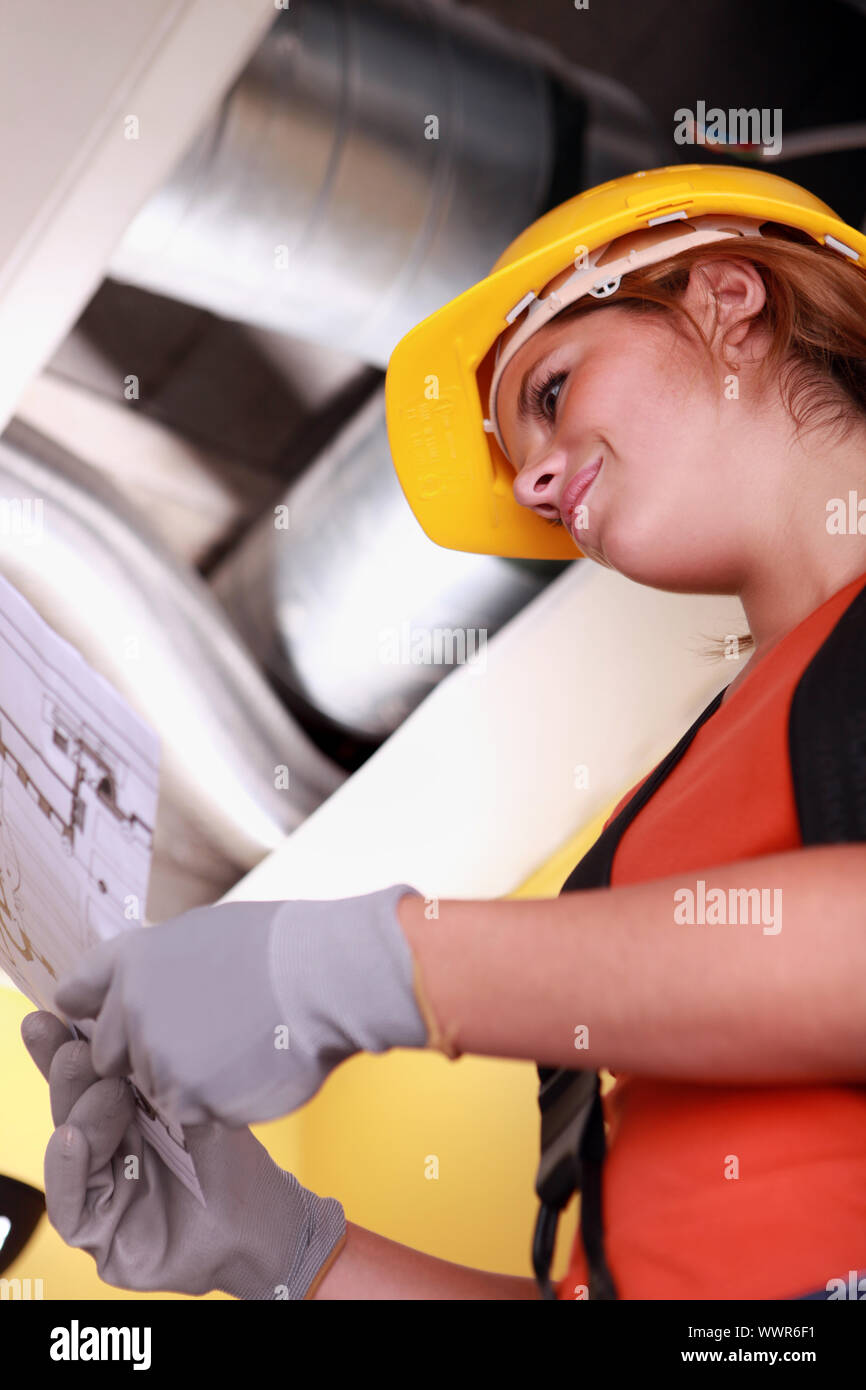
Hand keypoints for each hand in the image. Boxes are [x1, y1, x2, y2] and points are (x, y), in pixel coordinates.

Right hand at [20, 1011, 345, 1298]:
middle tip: (78, 1047)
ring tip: (100, 1087)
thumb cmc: (228, 1154)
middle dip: (69, 1072)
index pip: (84, 1070)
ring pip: (70, 1144)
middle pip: (70, 1102)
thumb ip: (161, 1064)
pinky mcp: (94, 1230)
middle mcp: (102, 1143)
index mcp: (121, 1106)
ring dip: (79, 1112)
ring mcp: (95, 1186)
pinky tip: (73, 1137)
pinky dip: (67, 1167)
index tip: (54, 1010)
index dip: (63, 1041)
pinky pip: (68, 1202)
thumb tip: (133, 1008)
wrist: (259, 1218)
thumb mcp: (197, 1095)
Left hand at [53, 883, 428, 1127]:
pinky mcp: (190, 1101)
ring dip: (189, 1080)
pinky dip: (219, 1102)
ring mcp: (159, 1059)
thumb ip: (148, 964)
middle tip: (203, 1036)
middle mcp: (132, 1012)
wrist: (326, 976)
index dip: (100, 1009)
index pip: (78, 997)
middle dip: (145, 1054)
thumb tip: (121, 986)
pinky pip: (194, 1114)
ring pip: (156, 1089)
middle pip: (112, 1057)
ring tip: (238, 1047)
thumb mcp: (198, 932)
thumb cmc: (277, 948)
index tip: (119, 1017)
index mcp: (131, 963)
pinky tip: (251, 1068)